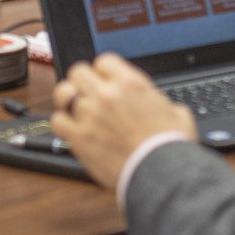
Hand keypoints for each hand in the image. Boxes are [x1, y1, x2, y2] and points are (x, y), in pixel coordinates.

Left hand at [51, 53, 196, 192]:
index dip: (103, 72)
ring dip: (68, 99)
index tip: (104, 81)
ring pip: (63, 93)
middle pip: (78, 71)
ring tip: (74, 109)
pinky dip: (62, 123)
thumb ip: (161, 104)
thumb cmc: (170, 146)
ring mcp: (90, 115)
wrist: (161, 172)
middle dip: (82, 81)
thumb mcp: (177, 114)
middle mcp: (107, 94)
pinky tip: (72, 129)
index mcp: (131, 83)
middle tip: (87, 93)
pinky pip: (57, 120)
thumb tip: (164, 107)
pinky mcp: (79, 137)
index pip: (104, 61)